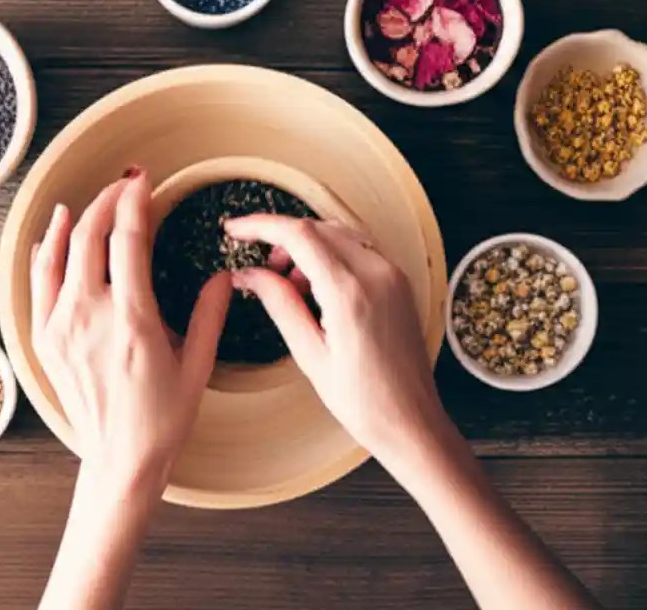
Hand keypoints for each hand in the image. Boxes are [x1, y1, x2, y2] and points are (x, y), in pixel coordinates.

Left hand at [31, 169, 231, 487]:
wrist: (120, 460)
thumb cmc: (162, 418)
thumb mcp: (197, 365)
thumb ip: (209, 315)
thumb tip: (223, 276)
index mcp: (132, 318)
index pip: (128, 238)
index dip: (135, 200)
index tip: (143, 180)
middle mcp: (90, 315)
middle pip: (91, 234)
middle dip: (107, 200)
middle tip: (123, 185)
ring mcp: (60, 326)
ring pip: (59, 252)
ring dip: (75, 219)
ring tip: (89, 201)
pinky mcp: (44, 339)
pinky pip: (38, 282)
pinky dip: (45, 252)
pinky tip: (55, 236)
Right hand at [224, 214, 440, 452]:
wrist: (412, 421)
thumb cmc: (361, 400)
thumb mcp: (309, 355)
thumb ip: (279, 304)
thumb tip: (248, 274)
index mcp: (350, 293)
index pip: (298, 235)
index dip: (261, 226)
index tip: (234, 230)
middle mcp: (377, 274)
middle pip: (318, 228)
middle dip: (282, 237)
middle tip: (257, 264)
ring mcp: (393, 276)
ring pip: (340, 234)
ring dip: (307, 245)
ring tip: (287, 282)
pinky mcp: (400, 284)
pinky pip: (359, 250)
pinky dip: (331, 255)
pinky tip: (316, 286)